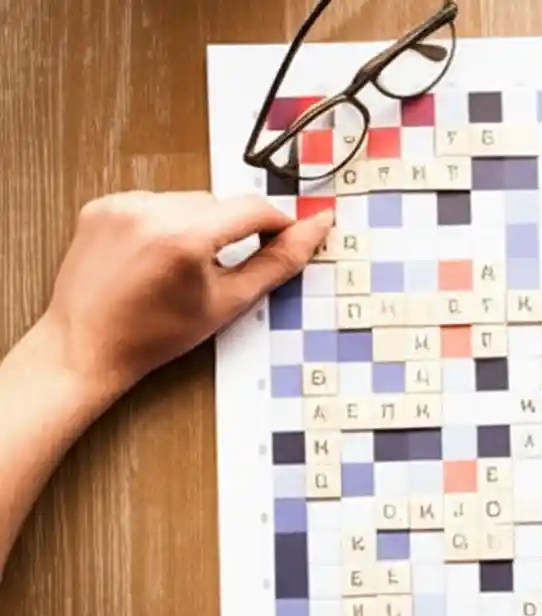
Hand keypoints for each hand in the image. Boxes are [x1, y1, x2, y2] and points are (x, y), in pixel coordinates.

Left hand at [40, 191, 330, 396]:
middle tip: (218, 271)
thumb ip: (277, 262)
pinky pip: (153, 202)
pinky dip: (163, 223)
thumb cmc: (152, 335)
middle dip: (229, 232)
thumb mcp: (228, 303)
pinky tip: (155, 256)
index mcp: (184, 237)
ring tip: (182, 267)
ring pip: (188, 201)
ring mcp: (122, 206)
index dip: (278, 223)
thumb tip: (313, 231)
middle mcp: (150, 213)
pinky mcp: (102, 207)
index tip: (288, 235)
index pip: (253, 208)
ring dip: (197, 226)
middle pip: (220, 205)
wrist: (87, 347)